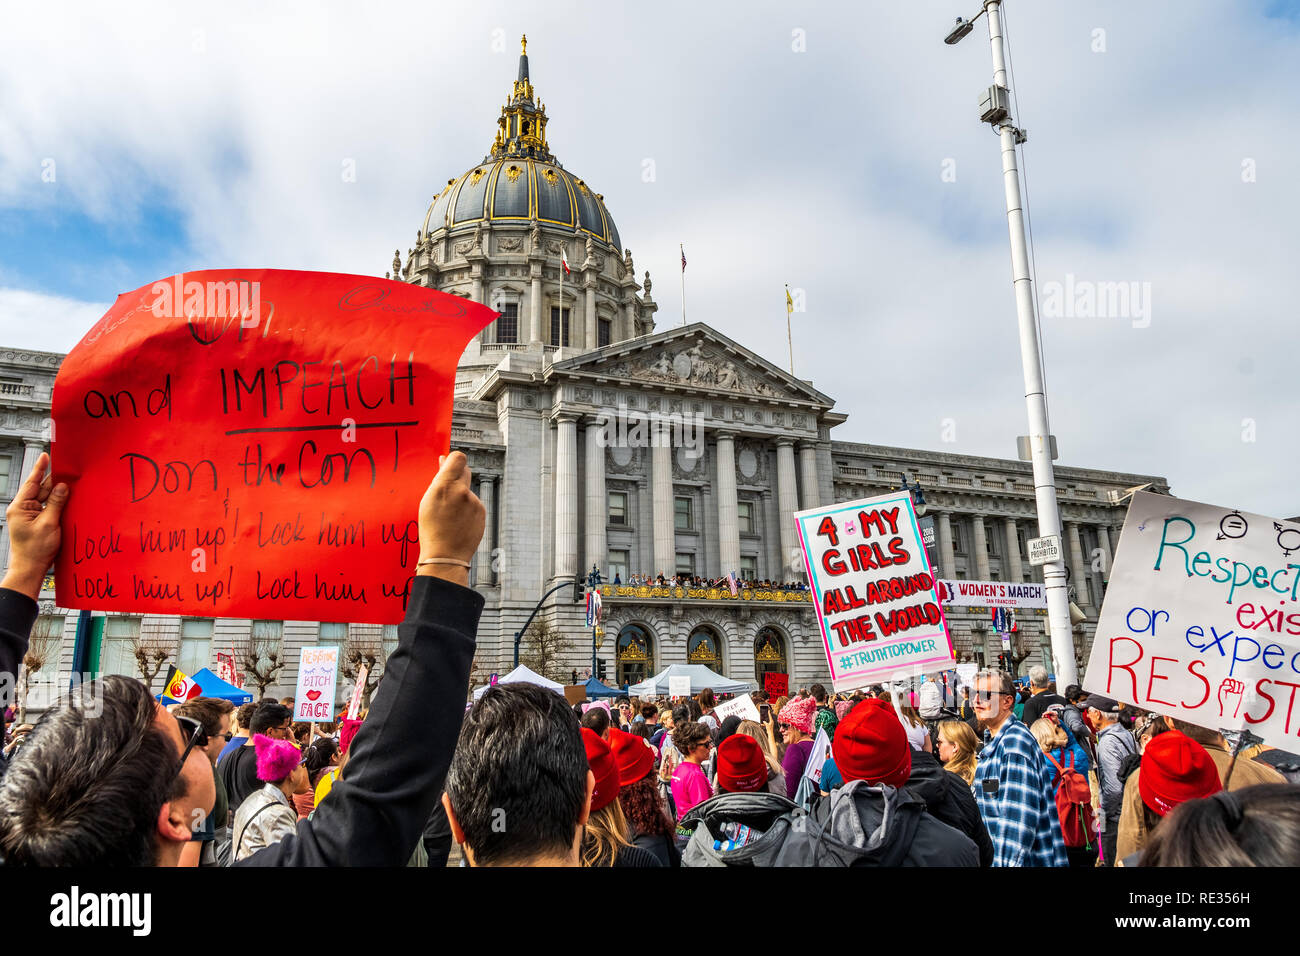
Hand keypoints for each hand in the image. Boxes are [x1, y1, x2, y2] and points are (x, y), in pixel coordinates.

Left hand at [2, 452, 68, 598]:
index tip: (46, 456)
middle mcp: (23, 509)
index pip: (31, 483)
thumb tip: (63, 487)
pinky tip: (67, 498)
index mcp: (20, 507)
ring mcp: (30, 516)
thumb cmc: (35, 550)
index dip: (40, 469)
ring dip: (57, 492)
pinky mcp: (37, 523)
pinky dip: (57, 503)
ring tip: (70, 482)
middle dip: (53, 480)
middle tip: (66, 469)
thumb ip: (56, 503)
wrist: (30, 569)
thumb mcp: (48, 524)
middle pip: (40, 490)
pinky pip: (48, 508)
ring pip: (46, 499)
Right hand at [416, 451, 483, 585]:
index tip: (449, 465)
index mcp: (444, 486)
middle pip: (465, 470)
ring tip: (450, 515)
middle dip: (457, 476)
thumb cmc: (432, 528)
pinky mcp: (482, 511)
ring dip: (461, 496)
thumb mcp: (428, 501)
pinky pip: (474, 503)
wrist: (445, 555)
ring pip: (468, 489)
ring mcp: (474, 502)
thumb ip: (439, 479)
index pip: (458, 458)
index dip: (454, 460)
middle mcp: (462, 491)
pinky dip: (467, 508)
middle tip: (448, 489)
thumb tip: (444, 461)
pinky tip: (459, 521)